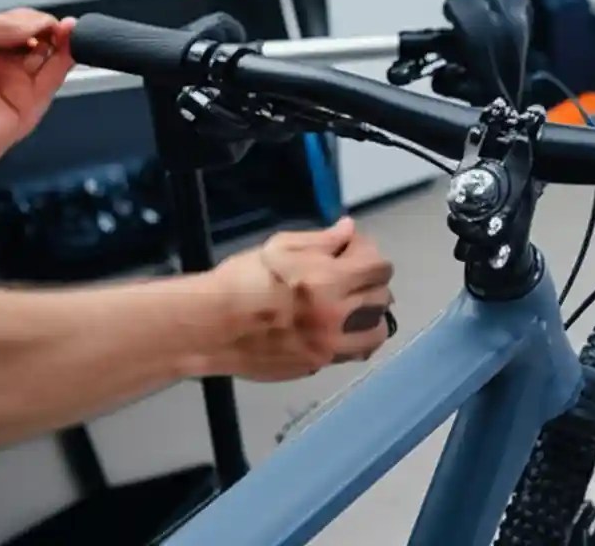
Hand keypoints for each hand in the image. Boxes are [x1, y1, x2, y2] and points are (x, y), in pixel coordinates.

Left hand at [0, 9, 75, 188]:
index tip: (39, 18)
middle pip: (37, 38)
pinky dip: (67, 61)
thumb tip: (35, 22)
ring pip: (50, 56)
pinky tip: (72, 47)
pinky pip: (54, 79)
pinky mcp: (30, 106)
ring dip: (64, 42)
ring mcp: (15, 84)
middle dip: (50, 28)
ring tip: (69, 32)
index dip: (30, 18)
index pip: (14, 22)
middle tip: (56, 26)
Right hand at [203, 218, 395, 380]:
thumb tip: (349, 230)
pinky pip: (350, 354)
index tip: (355, 255)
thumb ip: (322, 240)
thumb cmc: (242, 280)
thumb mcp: (280, 247)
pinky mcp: (316, 365)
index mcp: (328, 280)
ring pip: (376, 333)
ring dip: (370, 318)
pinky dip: (350, 341)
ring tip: (353, 310)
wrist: (211, 326)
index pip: (380, 268)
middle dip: (372, 285)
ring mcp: (328, 345)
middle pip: (383, 299)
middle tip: (352, 280)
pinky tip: (334, 330)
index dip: (371, 258)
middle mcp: (336, 315)